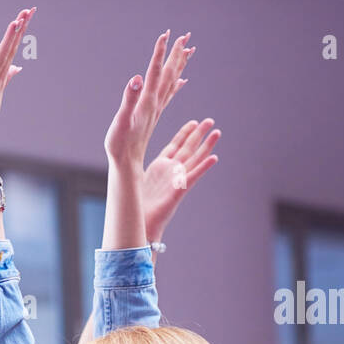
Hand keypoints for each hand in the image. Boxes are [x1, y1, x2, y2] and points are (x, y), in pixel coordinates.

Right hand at [104, 29, 192, 169]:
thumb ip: (129, 99)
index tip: (166, 35)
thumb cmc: (119, 145)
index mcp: (148, 102)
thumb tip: (137, 78)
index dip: (160, 53)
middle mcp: (155, 104)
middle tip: (184, 36)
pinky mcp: (153, 116)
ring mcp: (156, 110)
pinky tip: (181, 80)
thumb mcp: (121, 121)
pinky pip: (169, 95)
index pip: (156, 72)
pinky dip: (176, 84)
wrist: (126, 165)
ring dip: (179, 66)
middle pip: (169, 75)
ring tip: (187, 51)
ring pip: (172, 83)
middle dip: (176, 55)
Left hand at [143, 118, 219, 242]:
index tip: (193, 122)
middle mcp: (171, 171)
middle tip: (210, 120)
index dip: (184, 134)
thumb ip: (137, 167)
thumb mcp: (137, 178)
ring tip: (217, 132)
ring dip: (207, 146)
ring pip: (195, 159)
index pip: (175, 145)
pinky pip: (194, 176)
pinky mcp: (179, 190)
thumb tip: (126, 154)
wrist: (140, 222)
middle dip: (198, 134)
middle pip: (188, 148)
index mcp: (160, 167)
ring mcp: (177, 179)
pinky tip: (214, 158)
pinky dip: (204, 167)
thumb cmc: (137, 204)